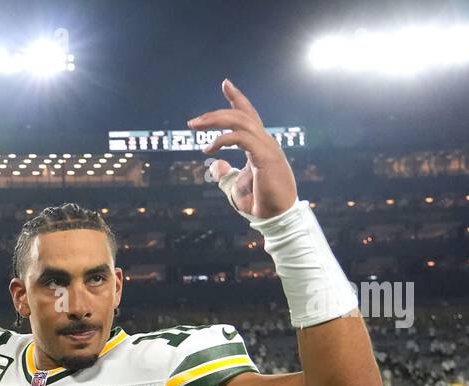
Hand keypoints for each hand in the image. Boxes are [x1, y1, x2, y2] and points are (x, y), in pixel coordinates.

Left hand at [189, 79, 296, 219]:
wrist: (276, 219)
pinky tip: (208, 148)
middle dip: (216, 113)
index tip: (226, 83)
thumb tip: (215, 163)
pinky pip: (241, 138)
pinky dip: (222, 139)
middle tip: (193, 122)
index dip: (237, 99)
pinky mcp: (265, 157)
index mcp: (260, 146)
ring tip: (194, 127)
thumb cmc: (260, 205)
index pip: (248, 116)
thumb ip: (226, 175)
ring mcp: (268, 147)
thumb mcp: (236, 188)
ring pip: (241, 121)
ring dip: (215, 121)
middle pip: (241, 115)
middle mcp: (265, 142)